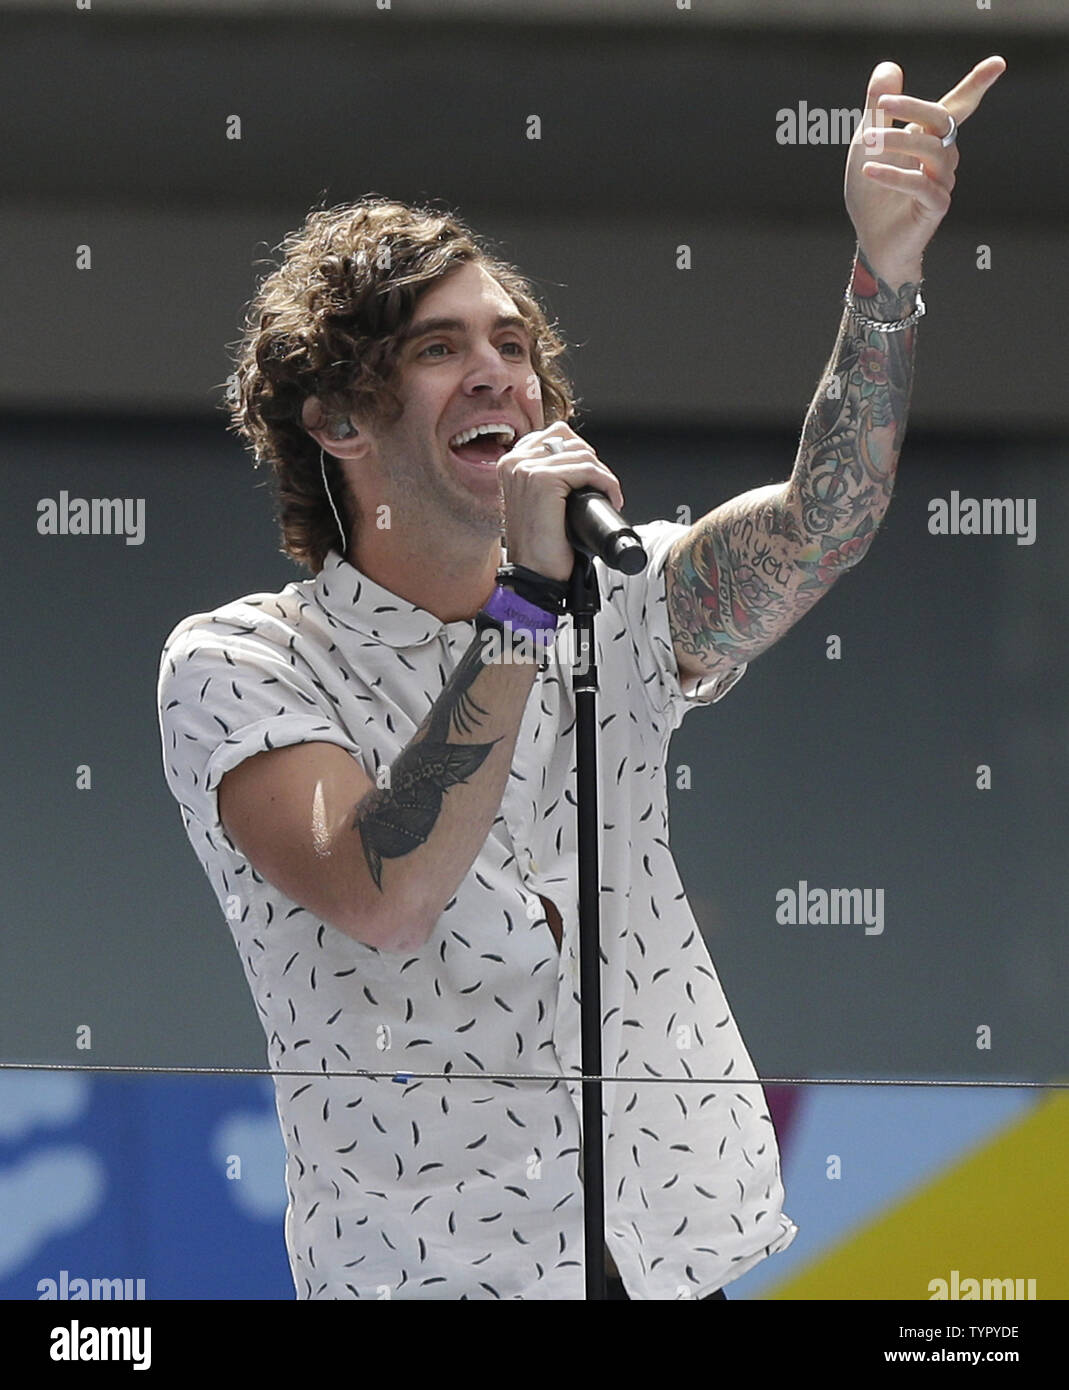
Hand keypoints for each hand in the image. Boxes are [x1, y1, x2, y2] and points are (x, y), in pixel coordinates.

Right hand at [497, 423, 625, 582]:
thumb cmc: (540, 545)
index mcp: (511, 463)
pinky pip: (588, 469)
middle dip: (592, 463)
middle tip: (601, 490)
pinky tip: (611, 498)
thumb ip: (551, 476)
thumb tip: (583, 461)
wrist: (535, 575)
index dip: (580, 454)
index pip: (556, 434)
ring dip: (603, 476)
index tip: (591, 478)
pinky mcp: (541, 480)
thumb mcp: (540, 501)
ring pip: (582, 454)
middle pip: (569, 439)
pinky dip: (606, 482)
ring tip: (608, 497)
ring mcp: (526, 469)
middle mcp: (513, 462)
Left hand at [845, 55, 1005, 286]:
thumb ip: (877, 110)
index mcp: (928, 138)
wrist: (872, 241)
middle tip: (885, 103)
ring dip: (898, 142)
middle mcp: (941, 157)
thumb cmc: (872, 193)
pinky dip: (894, 175)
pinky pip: (921, 185)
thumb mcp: (867, 146)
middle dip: (915, 107)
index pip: (956, 107)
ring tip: (867, 142)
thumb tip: (890, 68)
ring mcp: (942, 181)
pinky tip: (869, 170)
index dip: (977, 85)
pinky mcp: (935, 207)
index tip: (998, 64)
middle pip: (943, 121)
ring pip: (931, 151)